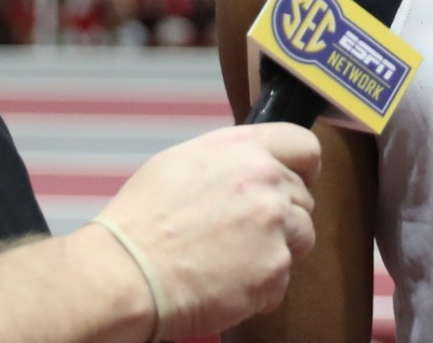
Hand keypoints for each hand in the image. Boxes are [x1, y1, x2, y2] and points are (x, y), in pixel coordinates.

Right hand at [93, 122, 320, 339]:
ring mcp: (275, 226)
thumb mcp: (181, 162)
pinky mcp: (274, 269)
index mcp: (243, 150)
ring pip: (301, 238)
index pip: (305, 147)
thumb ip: (229, 161)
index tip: (298, 182)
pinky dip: (261, 286)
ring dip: (276, 250)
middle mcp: (266, 182)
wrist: (128, 272)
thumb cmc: (141, 221)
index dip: (304, 168)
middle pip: (303, 198)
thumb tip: (247, 169)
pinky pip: (283, 278)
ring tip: (233, 260)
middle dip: (281, 216)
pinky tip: (226, 282)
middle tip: (244, 233)